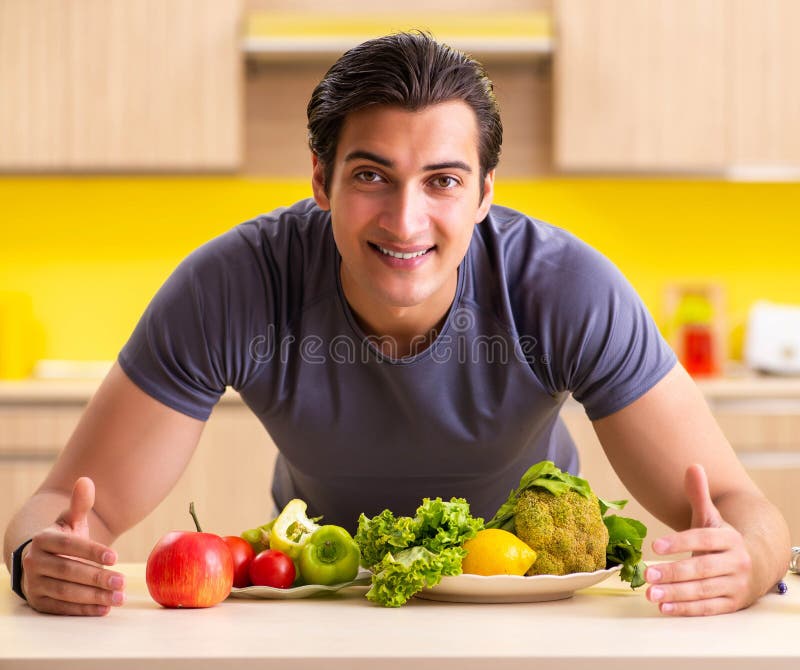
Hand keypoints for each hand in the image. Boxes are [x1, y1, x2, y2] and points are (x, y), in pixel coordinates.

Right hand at [21, 477, 125, 615]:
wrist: (40, 561)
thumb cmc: (62, 540)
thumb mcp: (70, 522)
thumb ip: (79, 505)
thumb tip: (85, 481)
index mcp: (42, 539)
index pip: (68, 545)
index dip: (91, 551)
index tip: (115, 556)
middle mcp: (34, 562)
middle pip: (68, 571)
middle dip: (97, 577)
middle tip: (122, 581)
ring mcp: (33, 584)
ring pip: (65, 592)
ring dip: (93, 596)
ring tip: (118, 596)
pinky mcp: (38, 602)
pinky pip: (61, 608)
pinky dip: (83, 609)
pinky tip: (104, 608)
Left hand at [644, 464, 753, 615]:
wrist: (757, 565)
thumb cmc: (722, 541)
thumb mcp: (712, 518)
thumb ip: (699, 496)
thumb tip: (693, 465)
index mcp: (729, 538)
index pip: (703, 539)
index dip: (679, 542)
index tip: (654, 545)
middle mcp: (736, 562)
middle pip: (702, 568)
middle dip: (674, 572)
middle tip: (648, 574)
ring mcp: (735, 585)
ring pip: (703, 590)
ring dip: (676, 593)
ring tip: (650, 593)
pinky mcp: (732, 604)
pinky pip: (708, 608)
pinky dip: (686, 609)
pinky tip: (664, 607)